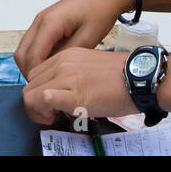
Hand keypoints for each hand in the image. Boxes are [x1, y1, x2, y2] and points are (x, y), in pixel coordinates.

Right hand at [14, 0, 127, 76]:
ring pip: (25, 48)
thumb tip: (53, 74)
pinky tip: (53, 64)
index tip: (46, 91)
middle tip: (45, 87)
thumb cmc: (100, 11)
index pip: (31, 57)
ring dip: (32, 64)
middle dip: (30, 72)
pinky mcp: (46, 22)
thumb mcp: (87, 38)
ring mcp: (41, 20)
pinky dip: (38, 56)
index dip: (36, 77)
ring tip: (50, 78)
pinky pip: (34, 42)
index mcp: (49, 23)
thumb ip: (67, 56)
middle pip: (21, 54)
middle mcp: (40, 20)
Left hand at [22, 47, 138, 124]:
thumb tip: (61, 90)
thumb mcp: (89, 65)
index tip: (47, 101)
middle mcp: (63, 63)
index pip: (36, 73)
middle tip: (48, 113)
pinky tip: (53, 116)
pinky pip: (45, 99)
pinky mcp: (74, 94)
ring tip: (51, 116)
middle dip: (34, 102)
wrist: (140, 78)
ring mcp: (67, 78)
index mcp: (66, 55)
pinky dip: (42, 109)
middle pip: (30, 84)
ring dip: (36, 109)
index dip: (37, 90)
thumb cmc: (122, 76)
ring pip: (30, 94)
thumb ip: (72, 74)